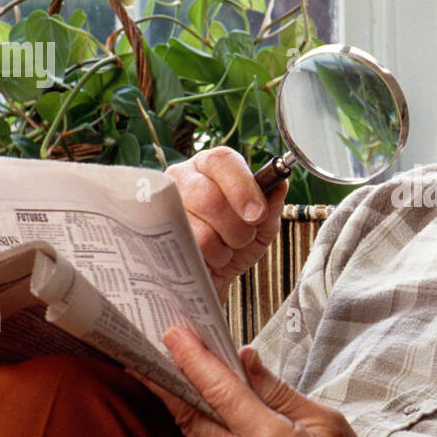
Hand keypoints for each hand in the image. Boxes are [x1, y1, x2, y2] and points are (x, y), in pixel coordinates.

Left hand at [130, 325, 436, 436]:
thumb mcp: (327, 424)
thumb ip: (278, 391)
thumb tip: (244, 357)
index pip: (219, 392)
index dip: (191, 358)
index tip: (174, 334)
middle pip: (187, 420)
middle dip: (165, 382)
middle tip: (153, 354)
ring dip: (182, 417)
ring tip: (176, 386)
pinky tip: (205, 430)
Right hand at [166, 147, 288, 302]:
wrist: (213, 277)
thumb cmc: (236, 244)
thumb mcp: (262, 225)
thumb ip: (271, 204)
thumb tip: (280, 181)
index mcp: (212, 167)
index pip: (222, 160)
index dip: (242, 187)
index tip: (257, 215)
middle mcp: (183, 178)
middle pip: (208, 196)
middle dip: (235, 227)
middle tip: (242, 239)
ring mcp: (165, 206)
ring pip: (198, 226)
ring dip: (222, 246)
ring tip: (224, 249)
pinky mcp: (155, 234)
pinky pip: (187, 248)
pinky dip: (208, 257)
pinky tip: (209, 258)